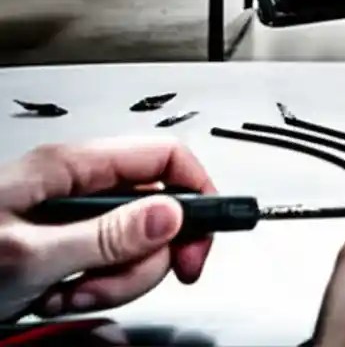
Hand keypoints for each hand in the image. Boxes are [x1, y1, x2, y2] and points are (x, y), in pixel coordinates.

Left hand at [0, 138, 216, 320]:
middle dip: (142, 260)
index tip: (204, 240)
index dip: (196, 195)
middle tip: (116, 284)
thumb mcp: (31, 254)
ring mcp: (74, 218)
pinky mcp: (67, 246)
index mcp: (71, 166)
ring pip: (136, 248)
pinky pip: (108, 268)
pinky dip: (89, 291)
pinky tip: (53, 296)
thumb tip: (172, 216)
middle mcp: (78, 185)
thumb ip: (105, 236)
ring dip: (111, 283)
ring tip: (66, 294)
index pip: (166, 157)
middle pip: (156, 213)